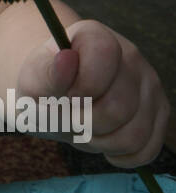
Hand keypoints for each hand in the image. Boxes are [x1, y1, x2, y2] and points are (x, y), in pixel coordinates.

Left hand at [15, 19, 174, 168]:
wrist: (56, 97)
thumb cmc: (44, 87)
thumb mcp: (32, 81)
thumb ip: (45, 72)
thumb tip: (66, 59)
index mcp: (95, 37)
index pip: (104, 56)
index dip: (81, 86)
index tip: (64, 95)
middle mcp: (130, 55)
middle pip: (118, 108)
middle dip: (85, 124)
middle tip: (69, 118)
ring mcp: (149, 84)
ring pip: (135, 134)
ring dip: (101, 143)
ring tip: (84, 129)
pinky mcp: (159, 111)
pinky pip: (146, 150)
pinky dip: (120, 155)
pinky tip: (102, 140)